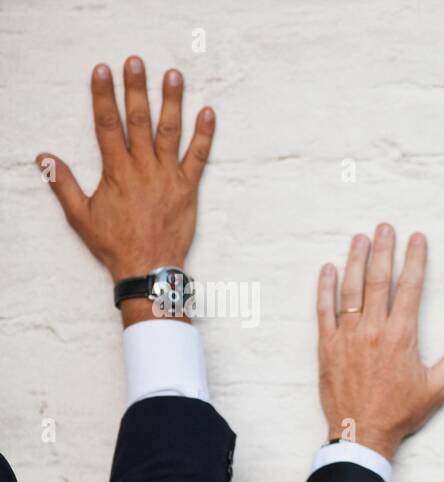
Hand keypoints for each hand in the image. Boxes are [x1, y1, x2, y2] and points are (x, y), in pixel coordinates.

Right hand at [36, 57, 214, 326]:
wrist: (150, 269)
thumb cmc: (115, 244)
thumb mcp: (80, 216)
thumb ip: (64, 184)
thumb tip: (44, 157)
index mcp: (116, 171)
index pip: (107, 125)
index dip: (104, 96)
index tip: (102, 71)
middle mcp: (143, 168)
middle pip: (139, 120)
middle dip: (137, 89)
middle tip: (136, 61)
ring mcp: (168, 177)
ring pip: (170, 132)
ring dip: (172, 102)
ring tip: (174, 75)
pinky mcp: (188, 189)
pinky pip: (199, 157)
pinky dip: (205, 135)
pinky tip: (208, 113)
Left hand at [317, 225, 443, 460]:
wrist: (362, 433)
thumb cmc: (402, 413)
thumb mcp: (439, 386)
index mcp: (401, 336)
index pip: (409, 287)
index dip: (414, 260)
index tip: (417, 238)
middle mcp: (373, 330)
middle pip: (377, 279)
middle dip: (382, 249)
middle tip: (385, 226)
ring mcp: (347, 336)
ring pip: (350, 289)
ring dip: (354, 260)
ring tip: (359, 238)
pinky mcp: (327, 346)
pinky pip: (324, 310)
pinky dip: (325, 287)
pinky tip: (328, 268)